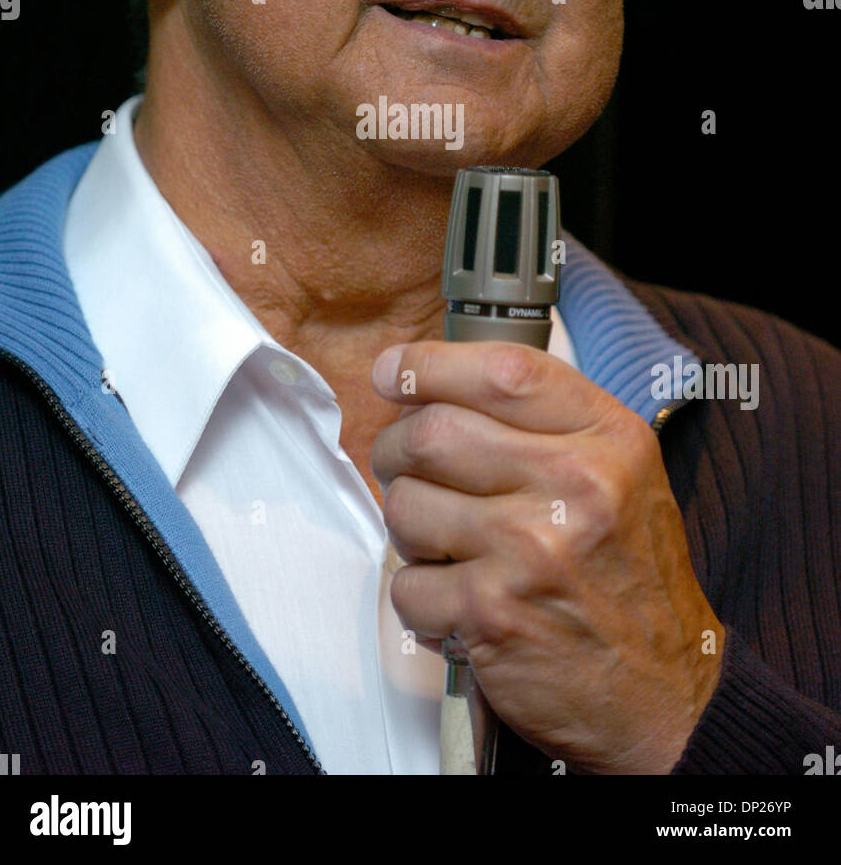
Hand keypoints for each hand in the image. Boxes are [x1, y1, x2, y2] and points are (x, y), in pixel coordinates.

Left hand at [370, 340, 724, 773]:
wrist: (664, 693)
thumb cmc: (629, 577)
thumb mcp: (620, 473)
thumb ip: (544, 422)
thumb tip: (433, 387)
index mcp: (608, 438)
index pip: (502, 371)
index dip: (429, 365)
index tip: (393, 372)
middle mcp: (575, 484)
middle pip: (432, 431)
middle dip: (397, 448)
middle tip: (404, 465)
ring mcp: (531, 549)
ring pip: (405, 504)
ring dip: (407, 525)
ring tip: (442, 541)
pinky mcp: (493, 612)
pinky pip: (406, 584)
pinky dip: (418, 596)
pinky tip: (457, 600)